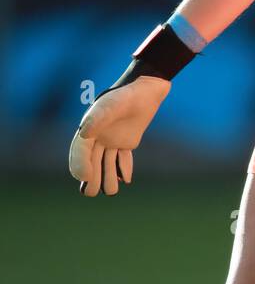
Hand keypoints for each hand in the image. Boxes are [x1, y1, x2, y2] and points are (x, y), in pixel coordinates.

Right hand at [68, 75, 170, 195]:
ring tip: (112, 189)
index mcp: (88, 129)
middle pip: (90, 163)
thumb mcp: (111, 105)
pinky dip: (123, 170)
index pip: (80, 152)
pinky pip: (121, 161)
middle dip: (90, 179)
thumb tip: (84, 134)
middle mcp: (97, 138)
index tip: (86, 177)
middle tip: (92, 192)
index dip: (80, 165)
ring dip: (107, 178)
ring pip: (105, 165)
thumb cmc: (126, 96)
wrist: (145, 91)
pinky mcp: (126, 144)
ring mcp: (111, 142)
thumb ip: (98, 118)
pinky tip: (126, 179)